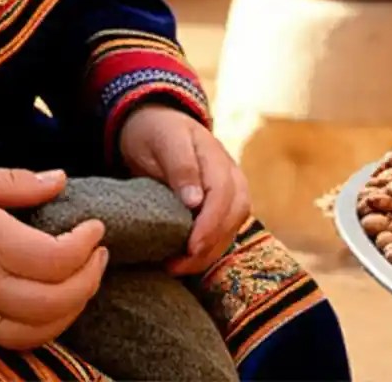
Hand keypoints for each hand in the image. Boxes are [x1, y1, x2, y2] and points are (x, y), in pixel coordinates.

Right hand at [0, 165, 108, 350]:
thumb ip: (17, 182)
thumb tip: (58, 181)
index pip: (56, 259)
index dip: (86, 246)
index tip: (94, 228)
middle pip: (55, 301)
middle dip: (89, 279)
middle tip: (97, 254)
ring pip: (36, 331)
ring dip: (70, 310)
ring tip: (80, 283)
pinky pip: (6, 341)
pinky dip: (38, 331)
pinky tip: (48, 309)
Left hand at [119, 105, 250, 275]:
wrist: (157, 124)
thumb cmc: (156, 132)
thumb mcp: (163, 141)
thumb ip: (180, 167)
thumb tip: (196, 202)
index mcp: (216, 157)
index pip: (224, 195)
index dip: (210, 225)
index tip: (191, 247)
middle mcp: (230, 175)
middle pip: (235, 215)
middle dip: (211, 244)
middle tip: (180, 265)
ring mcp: (229, 190)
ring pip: (232, 227)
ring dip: (209, 252)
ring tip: (178, 268)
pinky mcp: (221, 205)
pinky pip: (223, 231)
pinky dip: (207, 249)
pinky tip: (184, 261)